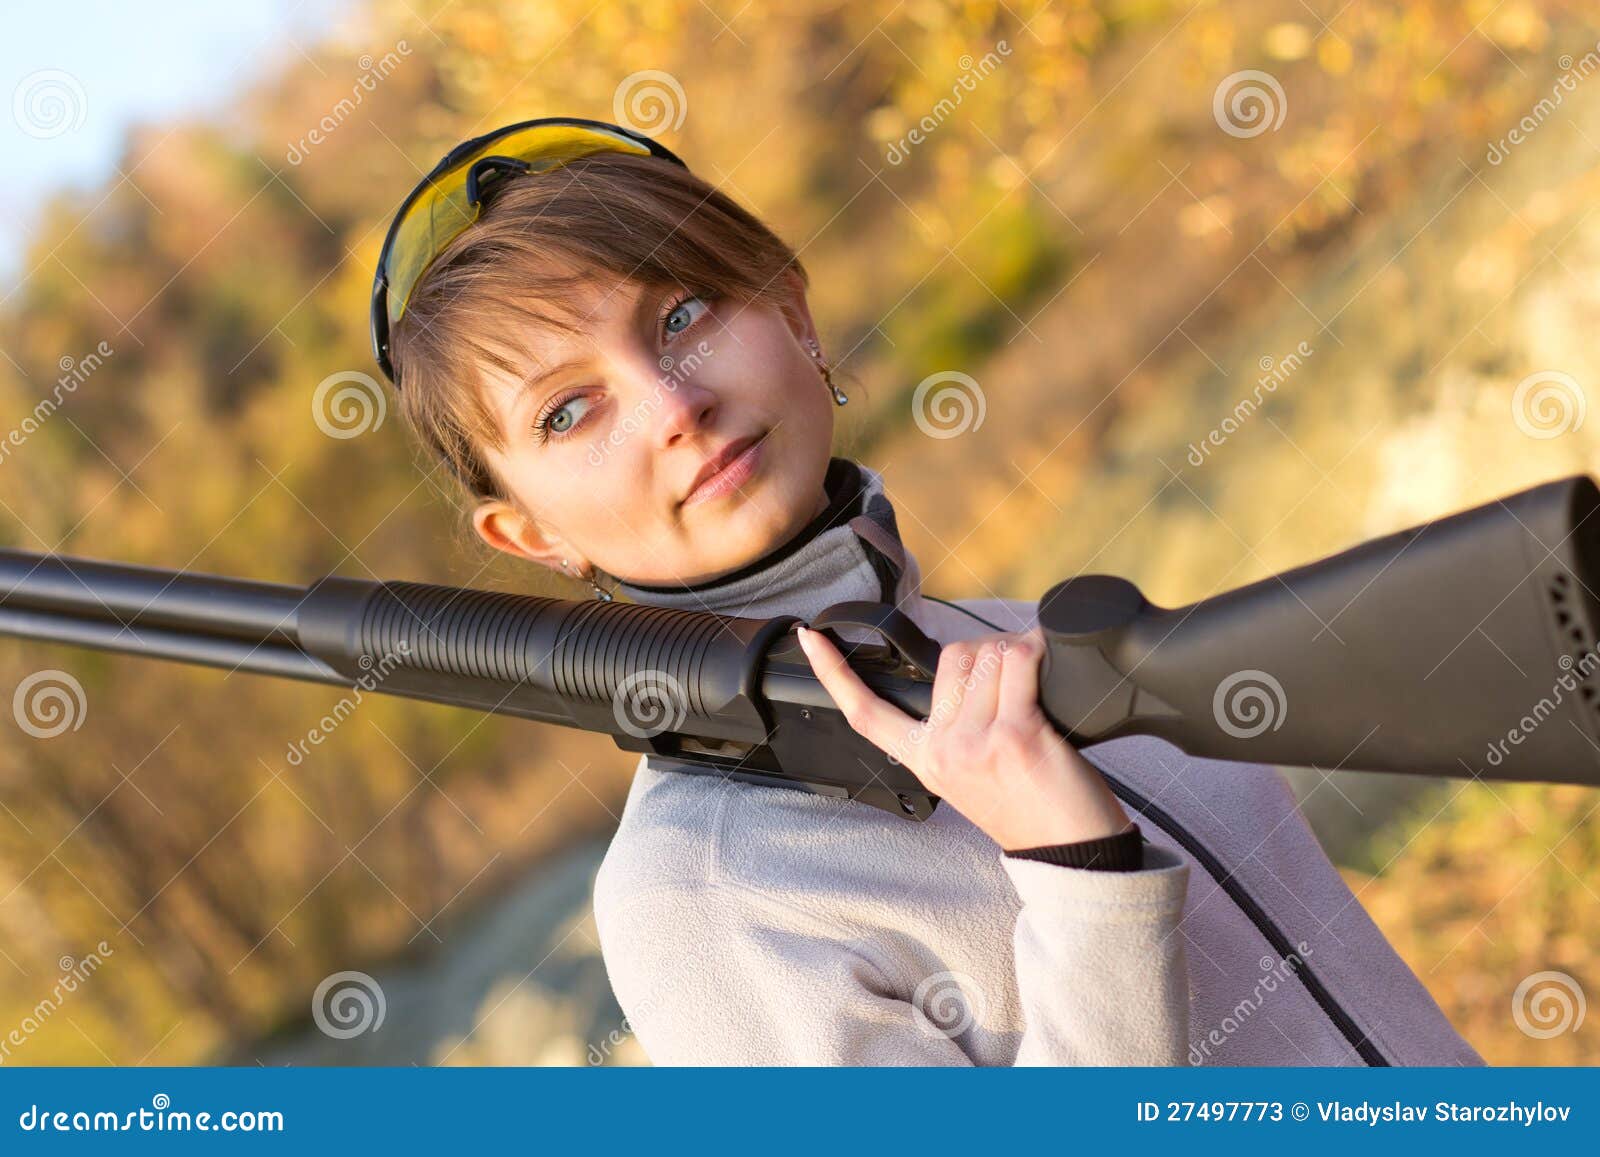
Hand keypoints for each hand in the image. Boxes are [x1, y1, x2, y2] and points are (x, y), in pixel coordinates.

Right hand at [794, 624, 1130, 849]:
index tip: (811, 638)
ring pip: (989, 653)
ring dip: (1019, 654)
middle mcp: (941, 750)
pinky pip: (1020, 663)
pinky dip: (1037, 653)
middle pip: (952, 656)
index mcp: (923, 760)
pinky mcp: (1014, 735)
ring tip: (1038, 689)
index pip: (865, 712)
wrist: (1073, 853)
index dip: (833, 672)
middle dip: (989, 652)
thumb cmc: (1033, 810)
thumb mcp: (972, 774)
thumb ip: (957, 727)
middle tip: (1017, 683)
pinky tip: (1049, 667)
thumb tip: (976, 661)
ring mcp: (974, 743)